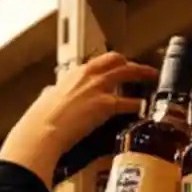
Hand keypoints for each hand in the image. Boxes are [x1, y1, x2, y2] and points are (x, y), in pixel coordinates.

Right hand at [0, 52, 157, 187]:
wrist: (42, 132)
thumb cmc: (40, 120)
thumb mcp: (45, 99)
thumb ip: (51, 93)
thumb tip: (49, 93)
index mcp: (72, 74)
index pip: (97, 61)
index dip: (110, 63)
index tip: (117, 66)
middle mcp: (87, 76)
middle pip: (115, 59)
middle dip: (130, 62)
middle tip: (140, 68)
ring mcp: (98, 88)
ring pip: (127, 72)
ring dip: (142, 73)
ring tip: (151, 76)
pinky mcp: (106, 105)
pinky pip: (129, 102)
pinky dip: (138, 104)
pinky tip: (143, 107)